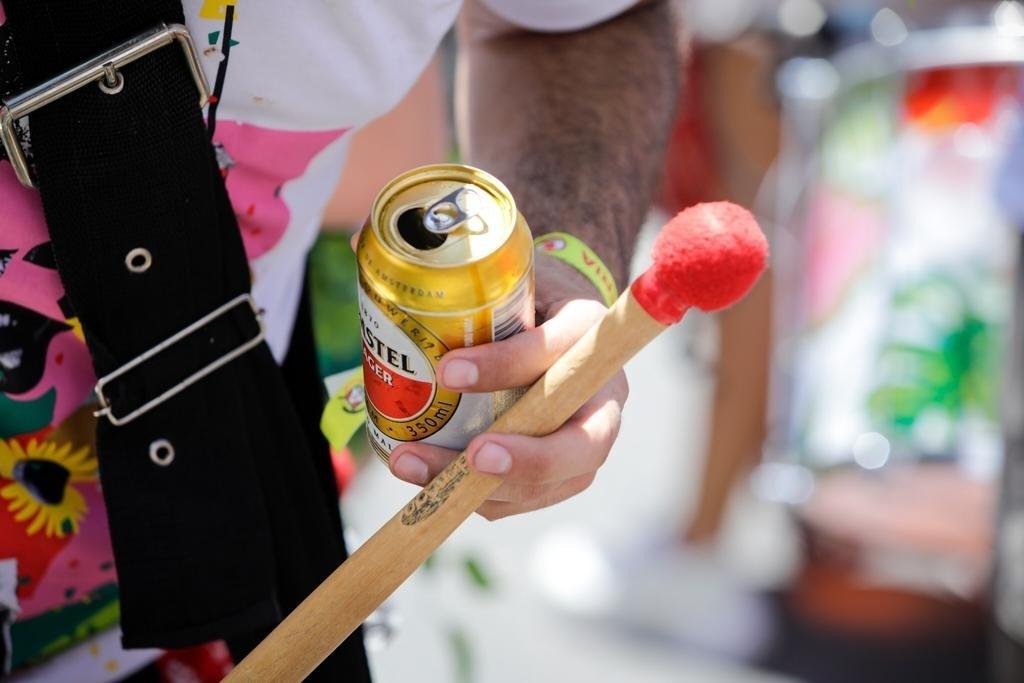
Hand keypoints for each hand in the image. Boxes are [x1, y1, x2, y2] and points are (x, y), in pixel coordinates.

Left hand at [388, 252, 628, 519]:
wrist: (558, 327)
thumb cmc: (527, 299)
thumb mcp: (507, 273)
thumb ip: (453, 266)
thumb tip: (358, 241)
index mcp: (591, 337)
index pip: (555, 351)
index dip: (505, 366)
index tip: (446, 370)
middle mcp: (603, 398)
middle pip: (582, 445)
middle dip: (527, 460)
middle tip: (470, 456)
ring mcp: (586, 443)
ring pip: (550, 484)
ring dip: (480, 488)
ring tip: (411, 467)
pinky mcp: (561, 475)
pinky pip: (522, 499)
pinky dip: (473, 497)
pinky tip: (426, 484)